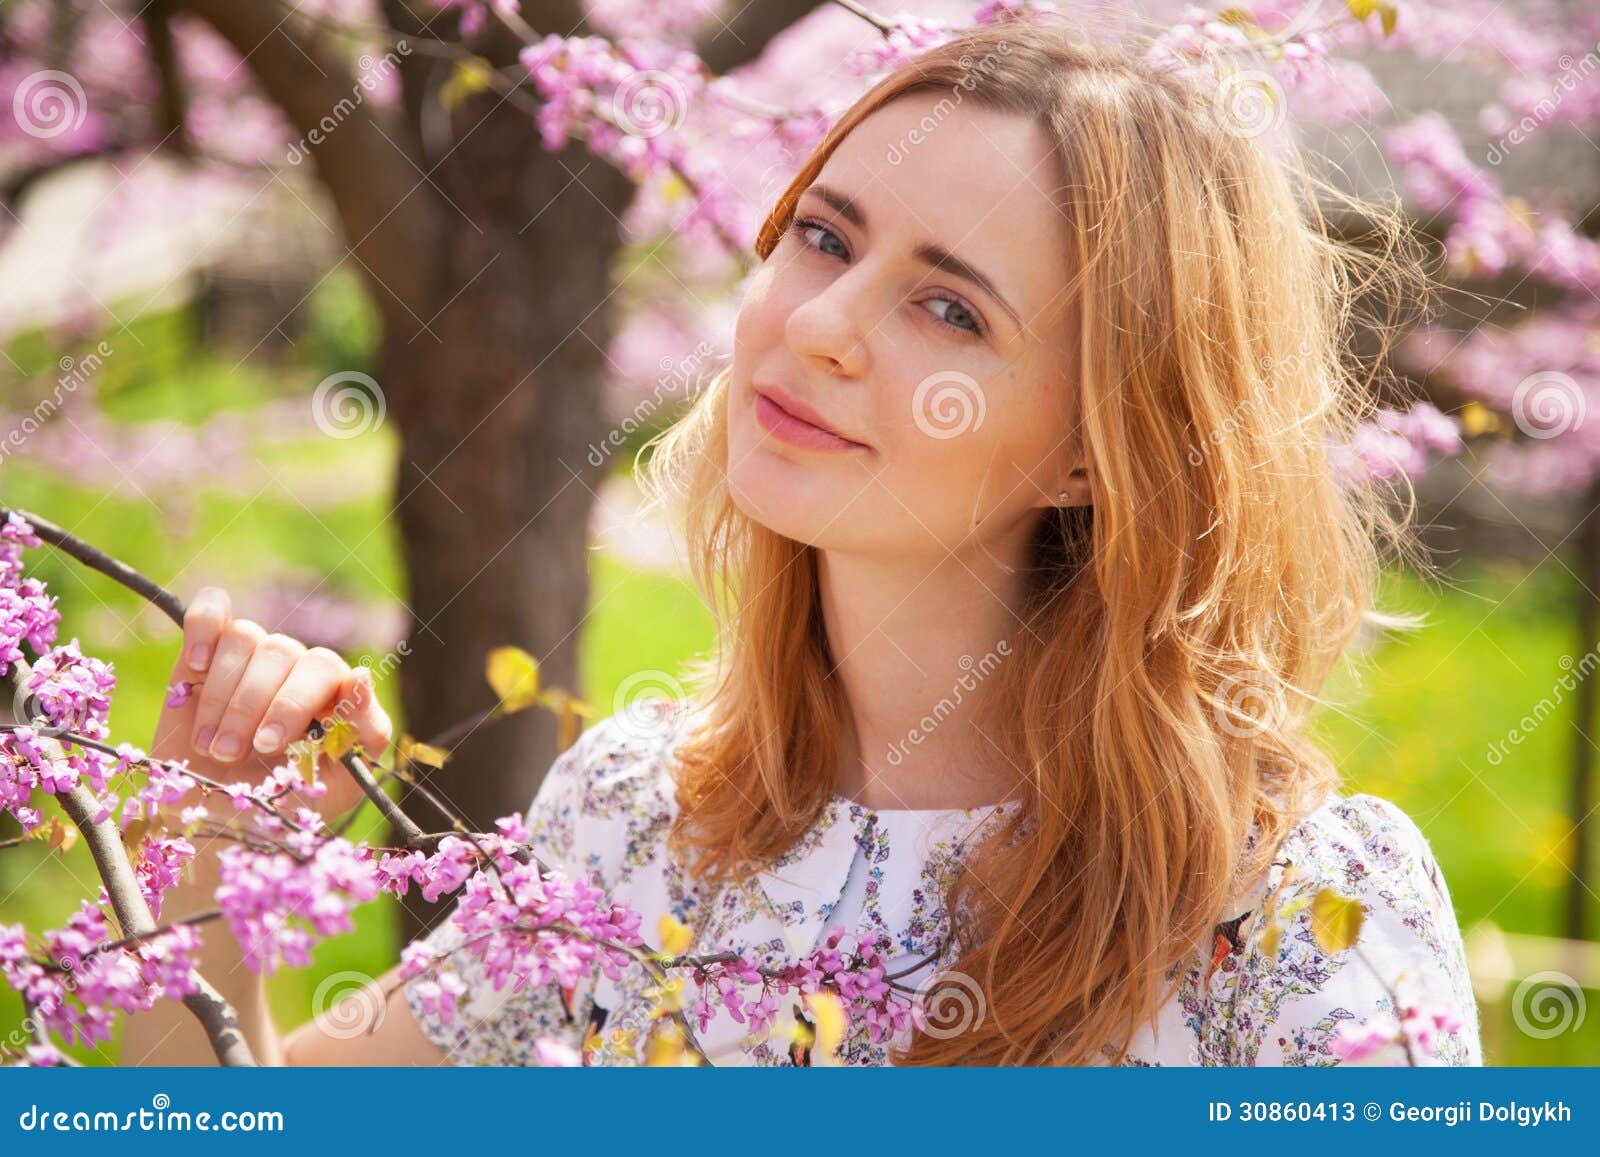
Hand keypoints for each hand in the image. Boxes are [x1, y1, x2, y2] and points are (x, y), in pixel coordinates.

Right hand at [150, 586, 394, 828]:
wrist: (217, 825)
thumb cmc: (282, 809)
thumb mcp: (336, 786)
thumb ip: (364, 733)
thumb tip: (361, 674)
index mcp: (336, 693)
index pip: (326, 667)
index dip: (295, 701)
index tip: (270, 746)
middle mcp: (297, 670)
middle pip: (282, 652)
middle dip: (252, 706)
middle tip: (232, 755)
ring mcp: (252, 659)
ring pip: (245, 638)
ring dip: (221, 695)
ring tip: (212, 746)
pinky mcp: (204, 655)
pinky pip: (213, 610)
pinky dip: (202, 627)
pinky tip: (196, 666)